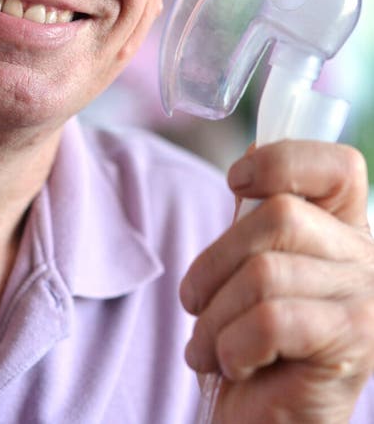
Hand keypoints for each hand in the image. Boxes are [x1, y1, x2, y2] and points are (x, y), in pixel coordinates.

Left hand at [180, 140, 373, 423]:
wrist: (265, 421)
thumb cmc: (255, 343)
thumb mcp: (253, 268)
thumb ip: (259, 220)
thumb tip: (249, 156)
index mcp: (345, 228)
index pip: (339, 166)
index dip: (281, 162)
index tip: (236, 184)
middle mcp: (366, 256)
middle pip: (279, 215)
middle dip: (215, 261)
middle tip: (196, 303)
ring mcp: (366, 299)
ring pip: (264, 271)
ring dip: (215, 316)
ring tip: (208, 346)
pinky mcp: (354, 342)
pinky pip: (271, 319)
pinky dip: (233, 344)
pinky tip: (235, 363)